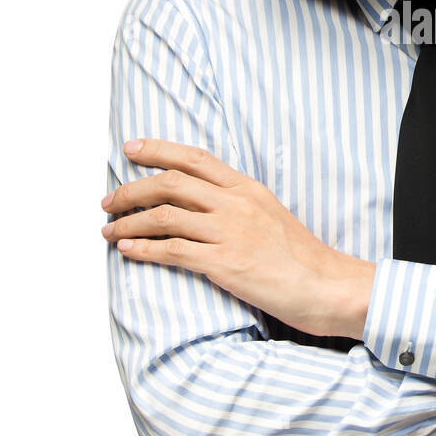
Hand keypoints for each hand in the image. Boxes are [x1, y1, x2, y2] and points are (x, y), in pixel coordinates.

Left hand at [102, 139, 374, 337]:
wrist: (327, 286)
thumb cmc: (301, 258)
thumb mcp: (272, 215)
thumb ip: (240, 204)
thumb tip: (204, 203)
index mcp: (248, 188)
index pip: (195, 158)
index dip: (159, 150)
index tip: (131, 149)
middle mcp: (236, 204)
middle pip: (171, 183)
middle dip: (132, 189)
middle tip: (109, 201)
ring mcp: (230, 232)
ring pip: (165, 216)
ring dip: (129, 222)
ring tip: (108, 229)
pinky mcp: (226, 263)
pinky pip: (172, 250)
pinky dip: (143, 249)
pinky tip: (127, 252)